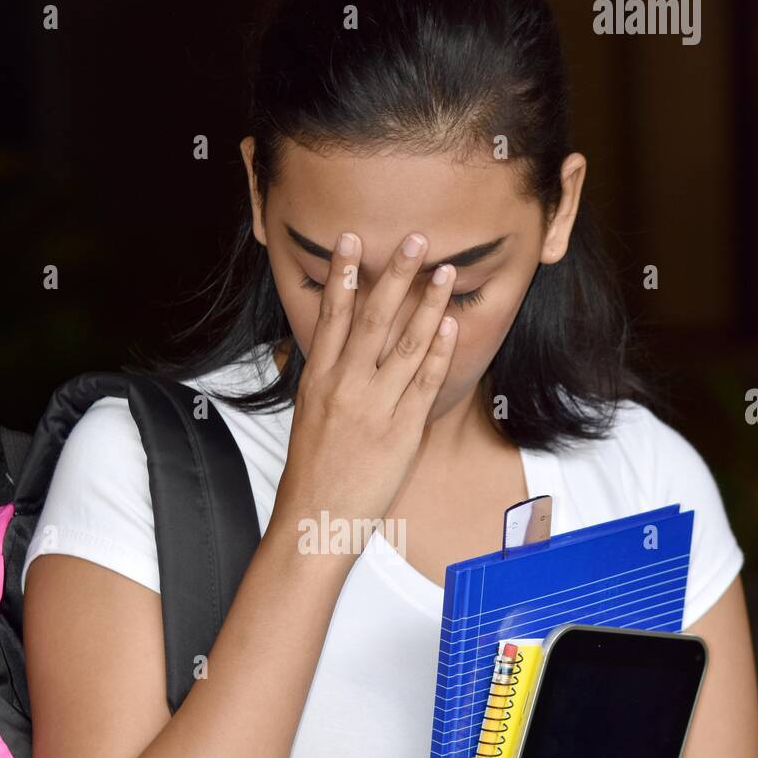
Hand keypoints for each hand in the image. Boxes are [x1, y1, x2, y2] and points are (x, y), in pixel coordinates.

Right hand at [271, 230, 458, 538]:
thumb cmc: (313, 470)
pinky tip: (450, 325)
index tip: (352, 240)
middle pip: (372, 318)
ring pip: (405, 344)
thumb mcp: (308, 414)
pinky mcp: (401, 431)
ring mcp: (374, 407)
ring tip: (446, 271)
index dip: (343, 275)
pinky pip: (424, 383)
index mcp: (317, 379)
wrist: (315, 518)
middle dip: (395, 275)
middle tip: (415, 239)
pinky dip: (439, 352)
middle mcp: (345, 386)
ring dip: (428, 303)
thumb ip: (325, 377)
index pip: (332, 315)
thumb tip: (334, 347)